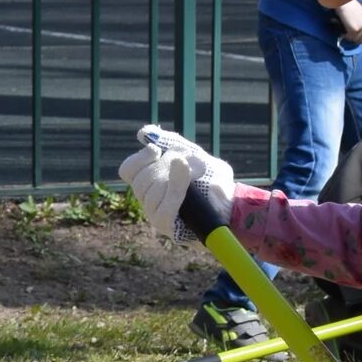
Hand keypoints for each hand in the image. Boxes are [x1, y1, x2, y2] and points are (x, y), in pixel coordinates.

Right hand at [115, 124, 235, 235]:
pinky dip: (175, 191)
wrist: (233, 203)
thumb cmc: (213, 180)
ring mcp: (156, 216)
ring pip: (151, 194)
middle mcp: (150, 200)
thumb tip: (144, 133)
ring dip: (173, 179)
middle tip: (184, 163)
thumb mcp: (195, 156)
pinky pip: (162, 210)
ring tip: (193, 175)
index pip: (128, 170)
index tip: (156, 151)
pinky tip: (187, 182)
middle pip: (139, 181)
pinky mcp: (168, 228)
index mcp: (151, 182)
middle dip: (162, 167)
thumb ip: (171, 143)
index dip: (139, 159)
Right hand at [335, 1, 361, 48]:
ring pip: (357, 40)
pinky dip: (345, 35)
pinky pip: (350, 38)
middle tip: (351, 34)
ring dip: (350, 37)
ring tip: (346, 29)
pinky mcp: (355, 29)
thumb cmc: (351, 9)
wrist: (343, 2)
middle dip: (357, 39)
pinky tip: (343, 28)